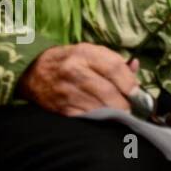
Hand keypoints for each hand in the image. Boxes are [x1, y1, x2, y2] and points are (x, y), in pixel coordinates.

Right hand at [17, 43, 139, 115]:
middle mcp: (74, 71)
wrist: (33, 73)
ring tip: (122, 113)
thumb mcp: (90, 52)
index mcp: (84, 53)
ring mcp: (66, 92)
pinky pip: (87, 117)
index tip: (137, 92)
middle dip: (125, 102)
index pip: (114, 67)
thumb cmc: (69, 60)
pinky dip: (100, 119)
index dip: (129, 82)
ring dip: (115, 113)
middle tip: (133, 106)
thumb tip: (136, 67)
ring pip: (99, 107)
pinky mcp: (61, 109)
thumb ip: (114, 60)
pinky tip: (105, 118)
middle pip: (108, 91)